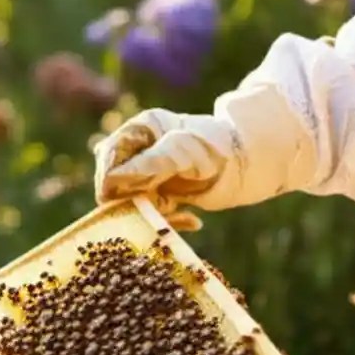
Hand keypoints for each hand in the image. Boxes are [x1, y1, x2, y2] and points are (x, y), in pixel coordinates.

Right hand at [92, 109, 246, 231]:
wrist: (246, 162)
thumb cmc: (215, 146)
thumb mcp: (183, 150)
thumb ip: (150, 162)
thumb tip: (114, 179)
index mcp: (139, 131)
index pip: (108, 157)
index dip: (108, 179)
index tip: (118, 200)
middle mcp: (137, 153)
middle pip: (114, 184)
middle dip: (131, 204)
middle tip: (160, 213)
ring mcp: (146, 176)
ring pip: (131, 205)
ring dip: (152, 218)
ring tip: (185, 219)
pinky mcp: (159, 196)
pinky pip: (151, 216)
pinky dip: (168, 223)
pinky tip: (193, 222)